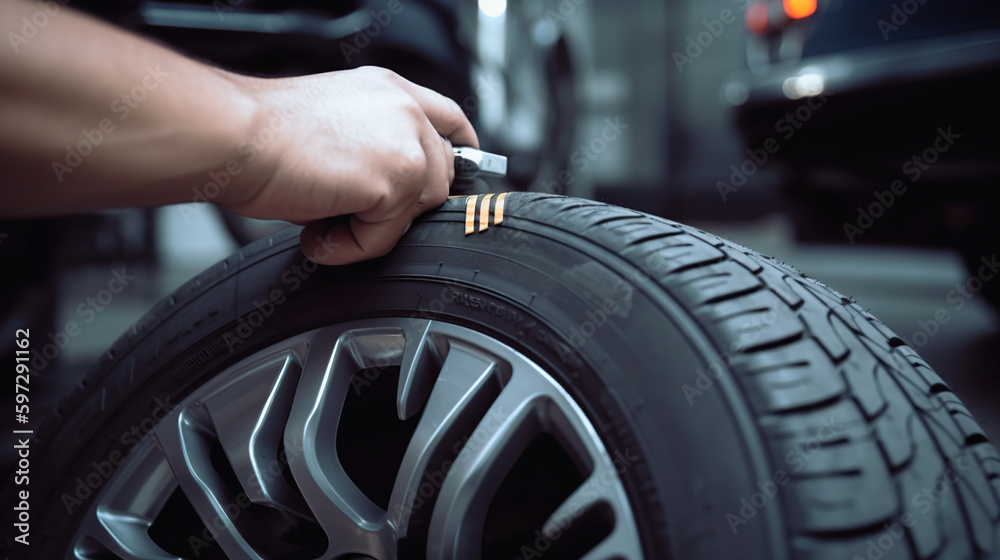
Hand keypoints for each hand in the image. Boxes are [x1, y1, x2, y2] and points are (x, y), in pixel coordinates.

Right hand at [225, 66, 478, 264]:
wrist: (234, 135)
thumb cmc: (261, 132)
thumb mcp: (335, 130)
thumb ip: (373, 149)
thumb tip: (382, 194)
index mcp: (389, 90)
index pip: (449, 118)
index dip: (461, 149)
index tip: (464, 171)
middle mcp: (404, 109)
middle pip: (440, 176)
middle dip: (401, 206)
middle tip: (348, 212)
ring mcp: (406, 142)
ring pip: (418, 209)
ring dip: (373, 228)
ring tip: (325, 219)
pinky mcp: (397, 178)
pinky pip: (387, 237)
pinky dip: (352, 247)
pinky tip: (318, 230)